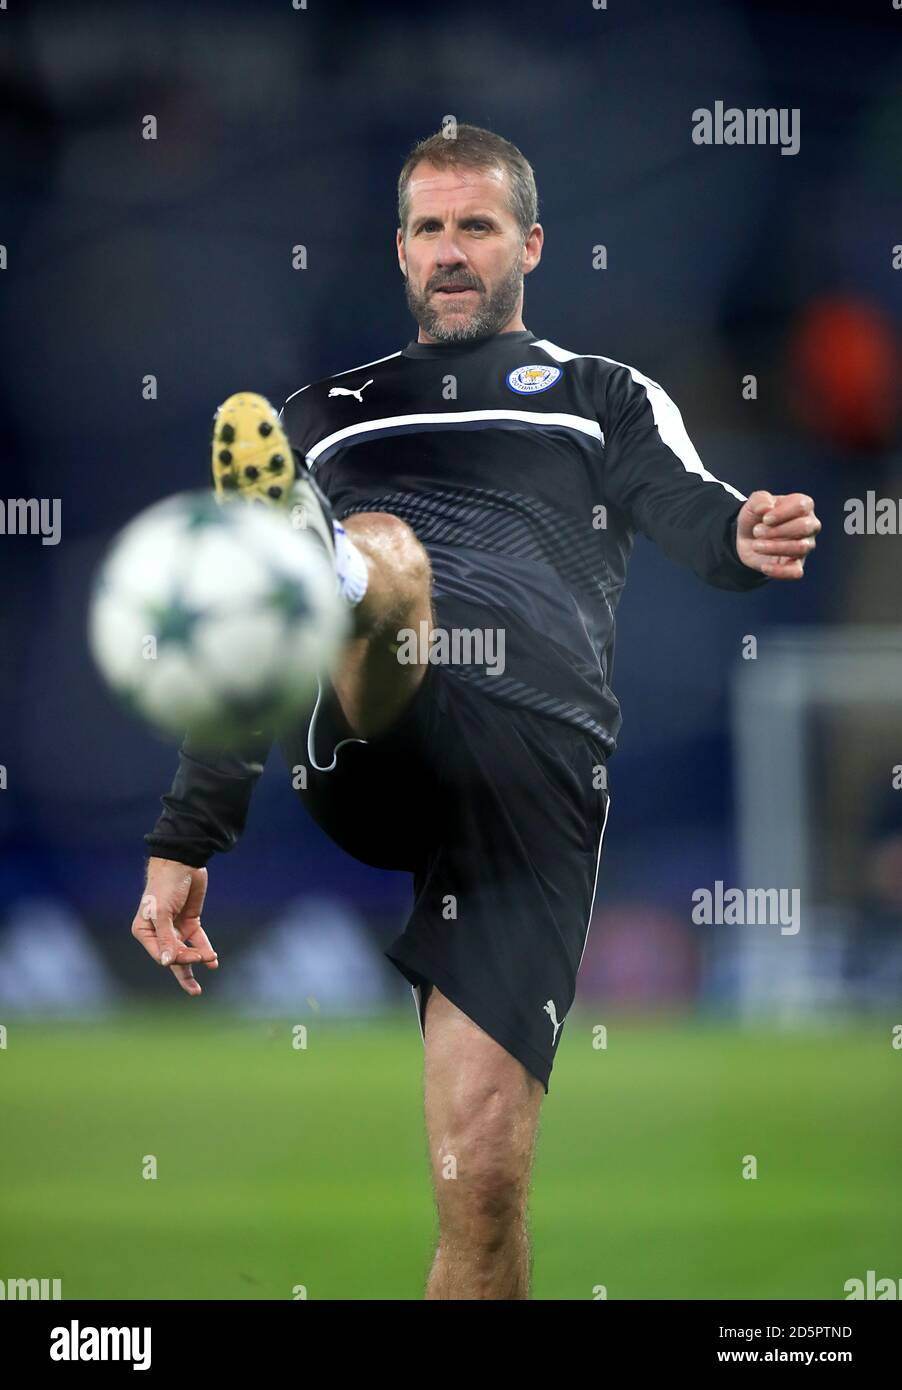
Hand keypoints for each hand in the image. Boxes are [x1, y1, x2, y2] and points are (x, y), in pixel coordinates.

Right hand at [131, 858, 217, 995]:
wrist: (183, 861)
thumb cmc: (165, 885)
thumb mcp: (162, 912)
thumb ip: (165, 938)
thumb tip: (166, 962)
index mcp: (144, 931)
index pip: (160, 953)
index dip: (177, 958)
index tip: (194, 957)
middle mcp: (158, 932)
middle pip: (172, 958)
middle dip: (185, 971)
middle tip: (195, 990)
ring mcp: (175, 927)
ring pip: (185, 952)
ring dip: (197, 960)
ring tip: (206, 973)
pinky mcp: (190, 921)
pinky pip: (197, 940)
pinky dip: (205, 949)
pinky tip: (213, 960)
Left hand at [735, 490, 820, 579]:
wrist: (747, 538)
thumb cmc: (756, 518)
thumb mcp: (753, 504)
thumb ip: (759, 499)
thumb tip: (766, 508)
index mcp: (803, 506)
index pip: (802, 506)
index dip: (782, 513)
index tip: (764, 518)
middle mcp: (809, 526)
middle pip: (804, 526)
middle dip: (777, 530)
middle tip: (757, 532)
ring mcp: (806, 546)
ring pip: (801, 548)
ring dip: (774, 547)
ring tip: (756, 545)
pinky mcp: (796, 565)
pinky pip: (796, 572)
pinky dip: (779, 571)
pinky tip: (764, 566)